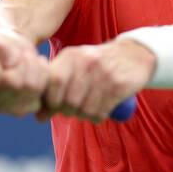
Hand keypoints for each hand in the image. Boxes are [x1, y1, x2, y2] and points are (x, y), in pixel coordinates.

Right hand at [0, 29, 50, 116]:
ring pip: (31, 85)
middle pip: (13, 84)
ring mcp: (10, 107)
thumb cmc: (0, 47)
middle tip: (17, 53)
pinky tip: (35, 66)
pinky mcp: (29, 107)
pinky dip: (42, 73)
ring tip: (25, 56)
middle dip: (18, 62)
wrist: (13, 53)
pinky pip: (44, 88)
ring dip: (32, 64)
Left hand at [36, 38, 155, 123]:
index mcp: (71, 56)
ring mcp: (104, 74)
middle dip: (68, 111)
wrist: (134, 54)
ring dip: (84, 115)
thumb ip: (54, 89)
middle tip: (73, 110)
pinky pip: (101, 112)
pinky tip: (100, 110)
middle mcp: (86, 63)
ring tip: (87, 109)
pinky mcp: (119, 86)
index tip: (54, 106)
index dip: (50, 100)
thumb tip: (38, 117)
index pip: (53, 82)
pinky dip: (97, 117)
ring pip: (84, 109)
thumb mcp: (74, 68)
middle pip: (68, 101)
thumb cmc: (96, 65)